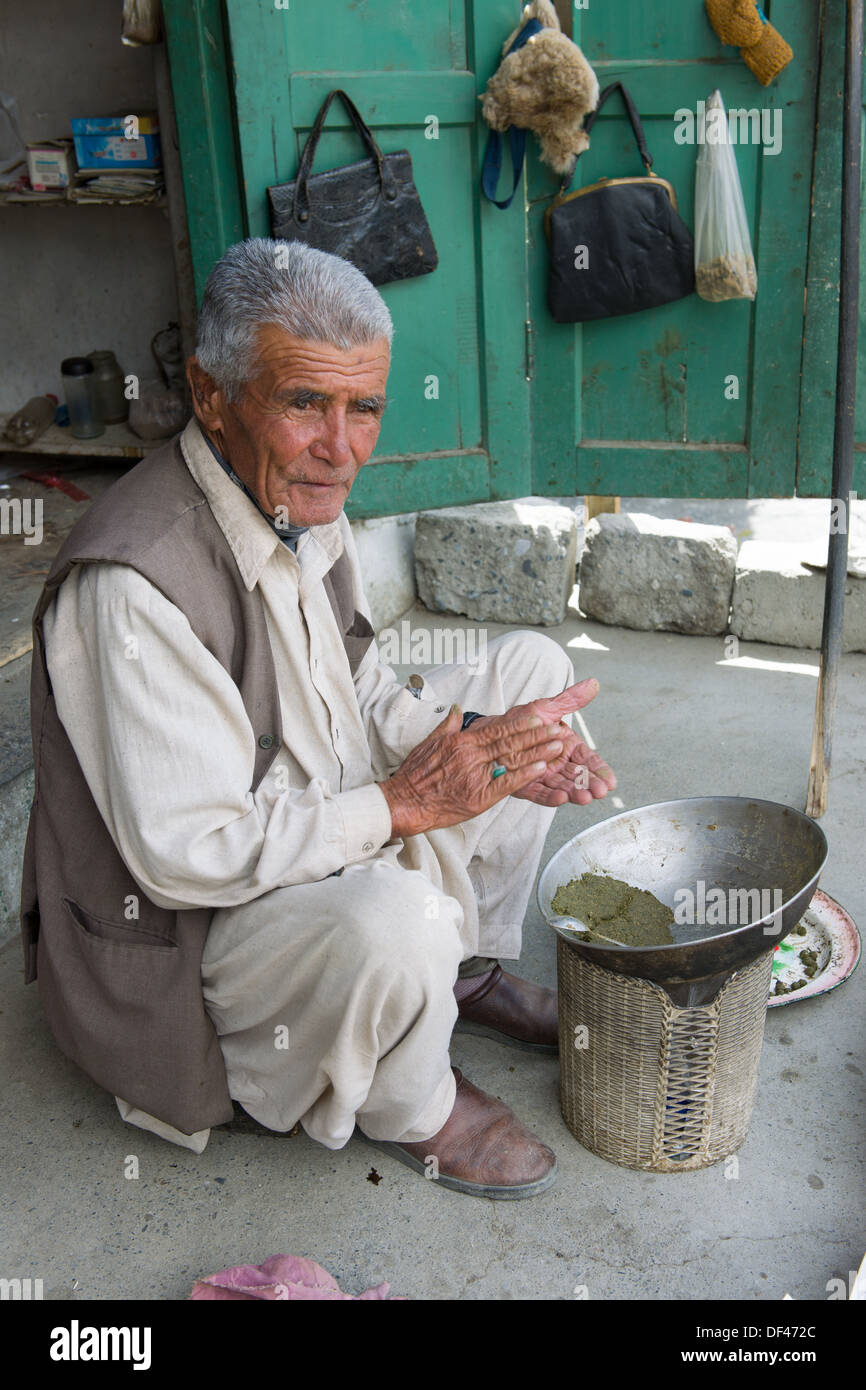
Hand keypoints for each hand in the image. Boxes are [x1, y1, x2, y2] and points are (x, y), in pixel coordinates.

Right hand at [380, 704, 567, 837]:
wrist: (406, 801)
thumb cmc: (415, 775)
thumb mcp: (430, 742)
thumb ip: (449, 725)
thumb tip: (459, 709)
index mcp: (462, 742)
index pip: (497, 729)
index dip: (520, 724)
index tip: (538, 718)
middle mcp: (472, 756)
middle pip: (510, 743)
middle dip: (536, 736)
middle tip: (558, 729)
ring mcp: (477, 776)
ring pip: (512, 761)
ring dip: (537, 753)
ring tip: (557, 746)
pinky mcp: (480, 796)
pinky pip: (507, 783)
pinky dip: (525, 775)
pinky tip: (541, 769)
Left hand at [471, 679, 615, 807]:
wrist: (491, 732)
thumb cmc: (522, 720)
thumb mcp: (547, 708)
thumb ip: (570, 700)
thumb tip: (593, 683)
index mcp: (567, 748)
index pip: (588, 761)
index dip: (600, 771)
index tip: (611, 782)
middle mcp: (558, 765)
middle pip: (578, 777)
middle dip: (590, 785)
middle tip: (600, 792)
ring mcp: (543, 776)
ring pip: (562, 787)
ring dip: (574, 793)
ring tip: (584, 798)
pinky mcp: (526, 785)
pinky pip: (539, 792)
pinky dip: (550, 796)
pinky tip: (561, 798)